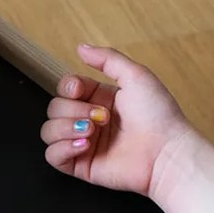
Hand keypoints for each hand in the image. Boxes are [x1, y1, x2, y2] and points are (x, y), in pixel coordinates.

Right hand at [41, 45, 194, 197]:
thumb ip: (107, 59)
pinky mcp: (80, 165)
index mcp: (99, 99)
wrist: (165, 153)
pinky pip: (52, 156)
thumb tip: (81, 47)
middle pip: (54, 108)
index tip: (80, 91)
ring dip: (66, 128)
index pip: (66, 89)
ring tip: (91, 133)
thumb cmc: (158, 116)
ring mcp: (82, 143)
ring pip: (48, 131)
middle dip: (73, 111)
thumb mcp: (136, 76)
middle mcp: (88, 120)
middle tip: (102, 118)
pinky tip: (84, 146)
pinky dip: (62, 148)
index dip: (68, 88)